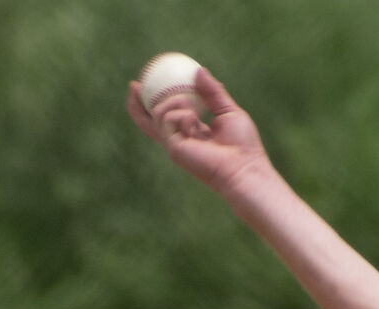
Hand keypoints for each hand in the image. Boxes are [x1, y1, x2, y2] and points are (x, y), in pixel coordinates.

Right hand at [128, 66, 271, 196]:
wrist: (244, 167)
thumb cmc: (243, 145)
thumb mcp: (229, 111)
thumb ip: (213, 92)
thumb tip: (199, 70)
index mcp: (192, 133)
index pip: (168, 118)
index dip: (156, 102)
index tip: (150, 82)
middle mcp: (180, 140)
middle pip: (148, 121)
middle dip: (136, 103)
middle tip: (134, 85)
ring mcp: (174, 145)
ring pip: (159, 113)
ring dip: (175, 102)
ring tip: (194, 111)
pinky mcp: (173, 148)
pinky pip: (168, 119)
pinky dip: (182, 114)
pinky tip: (195, 121)